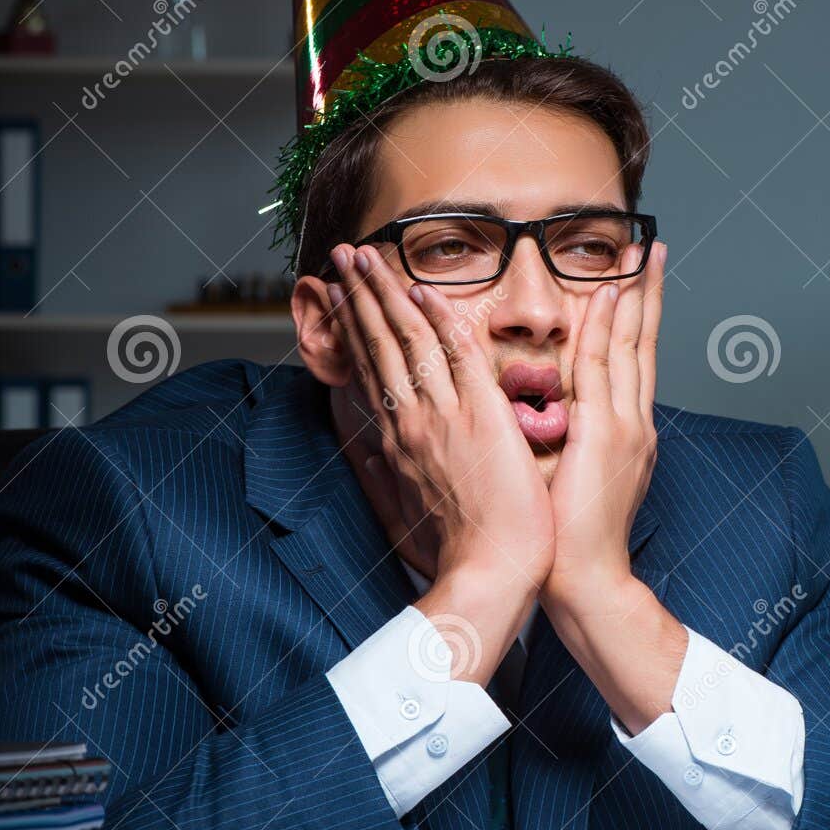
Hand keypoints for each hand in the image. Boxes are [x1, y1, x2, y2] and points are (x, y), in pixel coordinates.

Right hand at [327, 243, 554, 607]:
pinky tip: (424, 290)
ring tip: (367, 256)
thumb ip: (385, 476)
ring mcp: (444, 417)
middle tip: (345, 255)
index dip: (354, 329)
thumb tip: (367, 453)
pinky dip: (440, 321)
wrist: (489, 574)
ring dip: (387, 293)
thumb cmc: (456, 553)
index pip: (371, 371)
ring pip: (410, 342)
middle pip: (379, 345)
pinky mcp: (482, 418)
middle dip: (360, 295)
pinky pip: (457, 358)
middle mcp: (412, 423)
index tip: (341, 297)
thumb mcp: (407, 513)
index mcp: (398, 442)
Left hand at [542, 240, 665, 607]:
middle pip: (644, 343)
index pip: (632, 362)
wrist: (586, 580)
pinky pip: (604, 370)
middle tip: (653, 247)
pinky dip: (608, 330)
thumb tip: (546, 418)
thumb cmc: (569, 541)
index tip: (634, 280)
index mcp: (625, 435)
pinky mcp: (605, 436)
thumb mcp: (571, 480)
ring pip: (631, 346)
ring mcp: (625, 427)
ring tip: (640, 254)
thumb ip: (566, 444)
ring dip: (635, 295)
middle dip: (649, 293)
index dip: (636, 318)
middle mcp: (634, 424)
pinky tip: (608, 295)